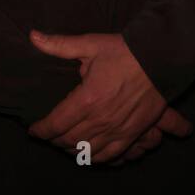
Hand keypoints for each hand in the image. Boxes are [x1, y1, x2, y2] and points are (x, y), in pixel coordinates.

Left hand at [27, 31, 191, 163]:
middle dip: (53, 140)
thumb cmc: (124, 51)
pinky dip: (95, 157)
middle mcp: (99, 119)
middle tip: (48, 135)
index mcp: (86, 99)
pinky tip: (89, 153)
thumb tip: (33, 36)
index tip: (34, 130)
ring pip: (86, 151)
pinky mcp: (132, 133)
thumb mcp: (90, 44)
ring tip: (64, 144)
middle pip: (68, 140)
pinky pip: (109, 155)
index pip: (55, 124)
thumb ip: (59, 45)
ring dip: (71, 150)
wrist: (161, 59)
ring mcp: (116, 129)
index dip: (41, 130)